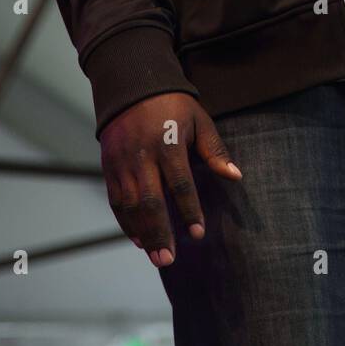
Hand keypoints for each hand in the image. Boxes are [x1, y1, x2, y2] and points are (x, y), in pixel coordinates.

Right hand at [100, 92, 241, 267]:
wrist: (131, 85)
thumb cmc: (173, 104)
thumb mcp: (199, 120)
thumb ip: (214, 150)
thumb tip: (235, 176)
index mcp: (168, 144)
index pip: (180, 184)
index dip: (189, 211)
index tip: (198, 234)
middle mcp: (142, 156)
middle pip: (150, 201)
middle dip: (160, 233)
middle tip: (168, 260)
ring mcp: (122, 162)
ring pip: (130, 205)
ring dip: (142, 233)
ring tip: (155, 256)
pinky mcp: (109, 165)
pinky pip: (115, 199)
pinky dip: (125, 221)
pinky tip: (137, 238)